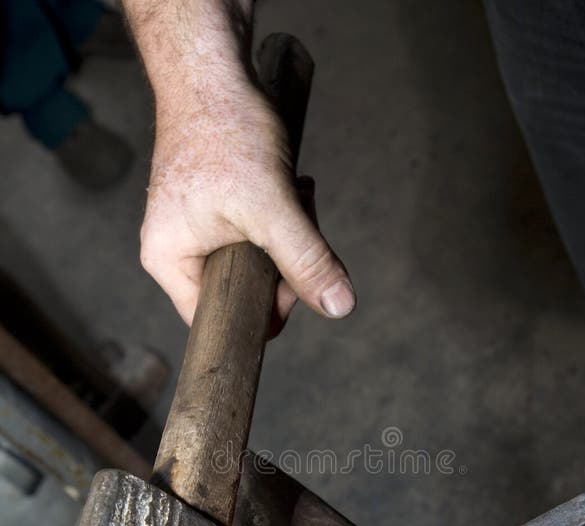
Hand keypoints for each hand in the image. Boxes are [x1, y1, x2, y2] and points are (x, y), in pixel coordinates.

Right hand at [140, 81, 354, 327]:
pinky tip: (286, 187)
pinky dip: (280, 218)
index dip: (263, 310)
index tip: (292, 280)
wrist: (214, 70)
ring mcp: (195, 230)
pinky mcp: (215, 210)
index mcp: (168, 263)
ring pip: (256, 262)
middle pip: (242, 292)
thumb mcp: (272, 207)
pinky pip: (256, 235)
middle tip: (292, 223)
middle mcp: (175, 252)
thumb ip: (305, 260)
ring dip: (287, 237)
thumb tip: (338, 305)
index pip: (219, 319)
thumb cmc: (224, 131)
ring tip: (289, 197)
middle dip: (281, 266)